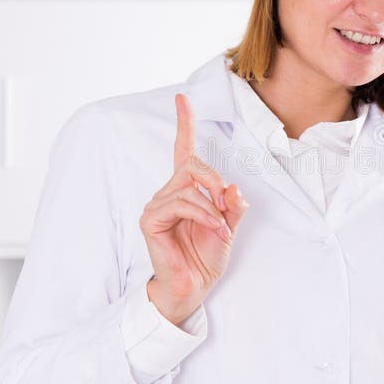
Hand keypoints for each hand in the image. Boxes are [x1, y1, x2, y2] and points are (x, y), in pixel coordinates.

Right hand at [139, 92, 249, 325]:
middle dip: (214, 179)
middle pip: (192, 164)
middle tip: (227, 205)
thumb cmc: (207, 255)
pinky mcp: (151, 219)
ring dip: (212, 206)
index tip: (182, 98)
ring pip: (188, 185)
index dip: (184, 123)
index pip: (182, 149)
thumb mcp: (229, 226)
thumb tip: (233, 187)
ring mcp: (157, 205)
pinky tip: (214, 230)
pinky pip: (181, 204)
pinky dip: (203, 215)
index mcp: (186, 189)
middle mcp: (168, 192)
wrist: (194, 286)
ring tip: (223, 228)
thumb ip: (232, 205)